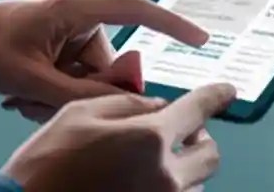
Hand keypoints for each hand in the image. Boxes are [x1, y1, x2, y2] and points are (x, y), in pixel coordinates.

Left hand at [0, 0, 208, 111]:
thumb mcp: (35, 78)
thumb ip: (84, 94)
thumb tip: (130, 106)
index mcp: (74, 9)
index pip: (136, 10)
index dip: (172, 24)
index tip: (202, 39)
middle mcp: (74, 18)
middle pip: (110, 62)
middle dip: (86, 90)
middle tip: (43, 102)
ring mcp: (63, 34)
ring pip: (90, 77)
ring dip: (64, 96)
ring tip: (22, 99)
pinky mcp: (54, 48)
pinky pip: (72, 77)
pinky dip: (53, 93)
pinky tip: (20, 97)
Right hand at [1, 83, 237, 191]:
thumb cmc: (47, 161)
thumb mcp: (80, 112)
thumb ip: (127, 103)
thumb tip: (158, 106)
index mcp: (149, 138)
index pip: (198, 110)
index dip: (215, 96)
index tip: (226, 90)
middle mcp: (165, 176)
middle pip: (210, 154)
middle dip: (198, 138)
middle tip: (177, 130)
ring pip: (197, 182)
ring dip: (184, 166)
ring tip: (151, 159)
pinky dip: (172, 188)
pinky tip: (143, 180)